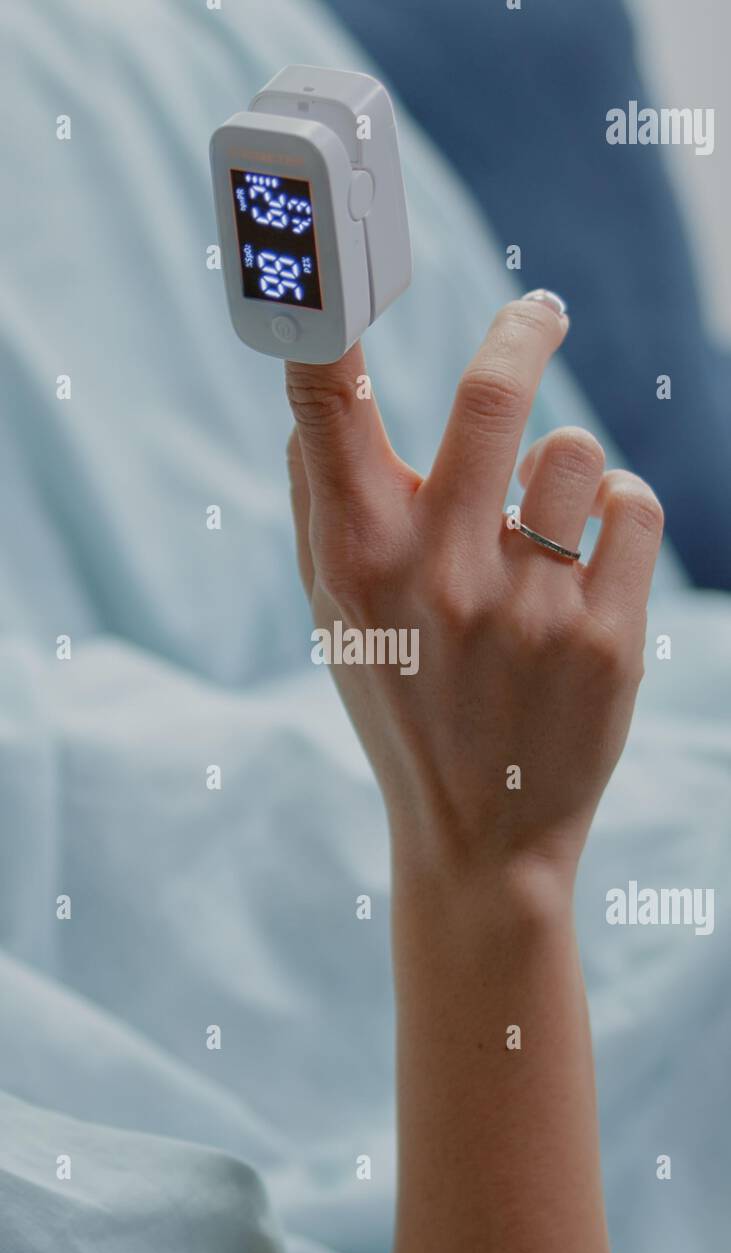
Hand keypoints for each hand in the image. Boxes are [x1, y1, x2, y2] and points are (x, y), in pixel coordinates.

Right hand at [285, 294, 662, 892]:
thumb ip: (320, 508)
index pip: (330, 405)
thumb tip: (316, 404)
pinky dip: (611, 520)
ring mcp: (528, 608)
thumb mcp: (336, 619)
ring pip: (574, 452)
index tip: (341, 254)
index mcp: (357, 561)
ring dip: (563, 474)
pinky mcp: (607, 636)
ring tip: (547, 530)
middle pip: (493, 393)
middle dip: (523, 331)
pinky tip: (585, 568)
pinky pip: (630, 505)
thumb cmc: (401, 705)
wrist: (481, 836)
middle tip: (540, 311)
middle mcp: (439, 575)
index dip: (329, 315)